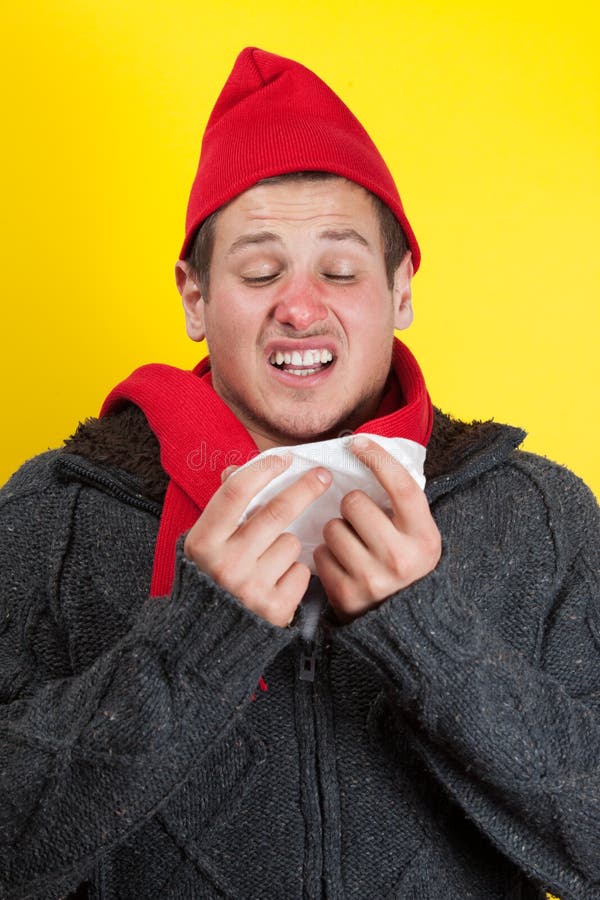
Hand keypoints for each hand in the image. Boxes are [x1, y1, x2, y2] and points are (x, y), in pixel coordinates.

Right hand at [184, 455, 331, 626]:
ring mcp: (251, 588)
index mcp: (203, 542)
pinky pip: (300, 571)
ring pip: (290, 543)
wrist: (209, 638)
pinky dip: (294, 572)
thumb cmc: (211, 578)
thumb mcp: (206, 542)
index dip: (263, 470)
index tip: (284, 459)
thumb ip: (223, 507)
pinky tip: (276, 582)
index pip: (236, 492)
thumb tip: (236, 468)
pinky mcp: (275, 608)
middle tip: (322, 475)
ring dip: (287, 544)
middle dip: (305, 488)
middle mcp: (225, 564)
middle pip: (276, 511)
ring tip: (268, 560)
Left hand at [313, 436, 440, 621]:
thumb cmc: (405, 567)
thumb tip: (369, 451)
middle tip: (361, 521)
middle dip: (352, 507)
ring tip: (353, 546)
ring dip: (337, 531)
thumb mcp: (417, 536)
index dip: (379, 458)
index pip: (402, 486)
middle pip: (355, 503)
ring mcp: (373, 579)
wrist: (403, 625)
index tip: (359, 442)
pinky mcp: (346, 595)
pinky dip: (326, 556)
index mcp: (425, 538)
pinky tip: (343, 565)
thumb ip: (402, 504)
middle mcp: (401, 559)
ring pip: (333, 527)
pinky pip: (319, 554)